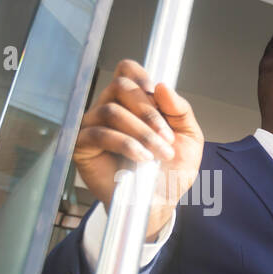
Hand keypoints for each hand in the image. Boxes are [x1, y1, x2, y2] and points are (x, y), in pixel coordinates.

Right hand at [72, 59, 203, 241]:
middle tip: (167, 138)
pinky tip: (142, 158)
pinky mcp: (83, 146)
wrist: (160, 202)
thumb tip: (163, 86)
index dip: (139, 76)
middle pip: (120, 86)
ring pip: (111, 110)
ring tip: (160, 153)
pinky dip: (125, 143)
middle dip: (149, 112)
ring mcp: (94, 126)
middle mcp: (111, 108)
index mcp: (134, 102)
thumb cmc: (171, 170)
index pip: (127, 71)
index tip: (155, 93)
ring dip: (141, 132)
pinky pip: (99, 133)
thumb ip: (180, 111)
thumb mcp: (189, 138)